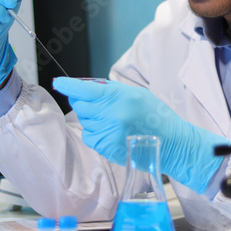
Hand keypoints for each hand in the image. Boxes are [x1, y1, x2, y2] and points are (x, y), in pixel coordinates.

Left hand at [53, 77, 228, 193]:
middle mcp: (111, 116)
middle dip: (84, 102)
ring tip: (112, 120)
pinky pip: (89, 136)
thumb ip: (110, 90)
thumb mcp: (136, 93)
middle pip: (80, 106)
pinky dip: (95, 132)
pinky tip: (111, 131)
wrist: (171, 143)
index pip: (84, 90)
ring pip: (83, 121)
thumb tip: (85, 87)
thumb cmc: (155, 115)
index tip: (58, 82)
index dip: (68, 85)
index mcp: (119, 98)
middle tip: (99, 104)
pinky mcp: (106, 148)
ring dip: (91, 118)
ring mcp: (108, 134)